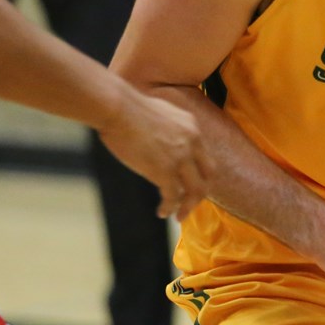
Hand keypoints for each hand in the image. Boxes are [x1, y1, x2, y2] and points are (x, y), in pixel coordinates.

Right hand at [98, 90, 210, 220]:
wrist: (117, 108)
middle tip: (188, 205)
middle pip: (207, 176)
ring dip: (187, 207)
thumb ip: (168, 128)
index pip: (205, 157)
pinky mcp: (165, 171)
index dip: (199, 174)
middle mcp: (192, 142)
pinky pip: (173, 196)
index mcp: (192, 127)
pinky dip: (169, 207)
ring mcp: (181, 158)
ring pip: (195, 190)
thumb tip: (160, 140)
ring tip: (178, 216)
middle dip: (199, 193)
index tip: (189, 184)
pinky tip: (162, 212)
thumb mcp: (160, 113)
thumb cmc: (127, 108)